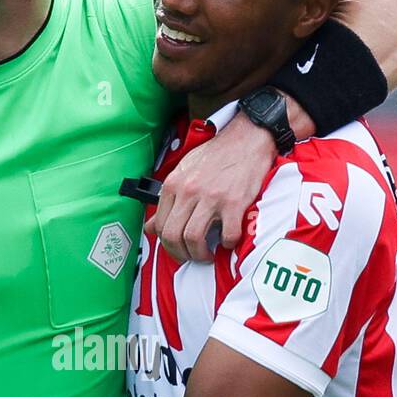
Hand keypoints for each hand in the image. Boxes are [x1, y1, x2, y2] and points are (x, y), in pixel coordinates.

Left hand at [148, 114, 277, 262]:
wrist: (246, 140)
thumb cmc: (216, 156)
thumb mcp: (184, 172)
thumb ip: (167, 200)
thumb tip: (150, 227)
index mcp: (173, 185)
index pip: (159, 225)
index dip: (167, 245)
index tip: (178, 250)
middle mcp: (188, 191)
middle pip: (173, 236)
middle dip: (181, 254)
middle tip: (192, 257)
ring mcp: (211, 198)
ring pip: (193, 239)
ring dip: (200, 254)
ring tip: (208, 255)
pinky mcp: (234, 203)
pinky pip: (227, 235)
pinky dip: (228, 244)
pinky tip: (230, 240)